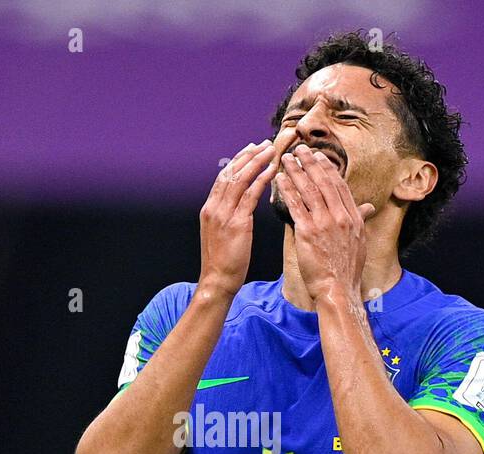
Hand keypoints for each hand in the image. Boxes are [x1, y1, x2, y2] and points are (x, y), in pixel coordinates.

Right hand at [198, 140, 277, 294]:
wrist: (217, 280)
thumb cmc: (223, 262)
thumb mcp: (221, 234)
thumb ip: (227, 216)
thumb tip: (239, 205)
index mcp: (209, 209)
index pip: (224, 176)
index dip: (238, 160)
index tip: (251, 149)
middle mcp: (214, 207)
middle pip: (231, 172)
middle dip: (248, 155)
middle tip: (264, 143)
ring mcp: (224, 214)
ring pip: (240, 179)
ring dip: (257, 162)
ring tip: (271, 150)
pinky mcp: (237, 223)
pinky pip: (251, 195)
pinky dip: (262, 179)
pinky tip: (273, 170)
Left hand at [273, 143, 374, 302]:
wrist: (338, 289)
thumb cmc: (347, 270)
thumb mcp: (361, 242)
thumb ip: (361, 220)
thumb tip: (369, 207)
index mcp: (353, 217)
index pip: (339, 186)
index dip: (328, 169)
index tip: (319, 156)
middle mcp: (340, 216)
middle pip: (324, 182)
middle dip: (311, 163)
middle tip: (300, 149)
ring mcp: (324, 223)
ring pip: (309, 190)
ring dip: (296, 171)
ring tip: (286, 159)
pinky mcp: (308, 232)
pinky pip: (296, 205)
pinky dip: (287, 190)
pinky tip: (279, 180)